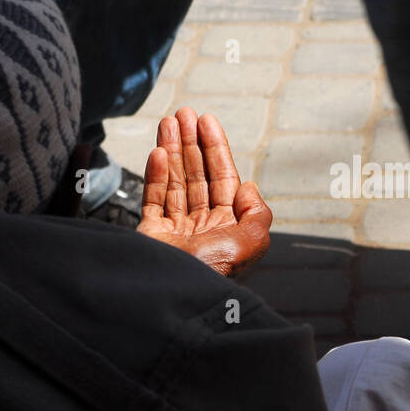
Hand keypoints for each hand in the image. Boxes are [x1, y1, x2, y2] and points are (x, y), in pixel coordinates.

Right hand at [137, 107, 271, 275]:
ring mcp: (176, 231)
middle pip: (197, 176)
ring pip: (175, 182)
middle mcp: (203, 228)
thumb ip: (257, 213)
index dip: (215, 148)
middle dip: (191, 143)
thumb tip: (249, 187)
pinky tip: (158, 152)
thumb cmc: (211, 272)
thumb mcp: (249, 243)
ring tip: (168, 122)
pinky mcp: (152, 236)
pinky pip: (154, 199)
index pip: (223, 179)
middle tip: (183, 113)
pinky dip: (156, 175)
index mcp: (228, 228)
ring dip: (173, 150)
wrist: (171, 297)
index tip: (206, 120)